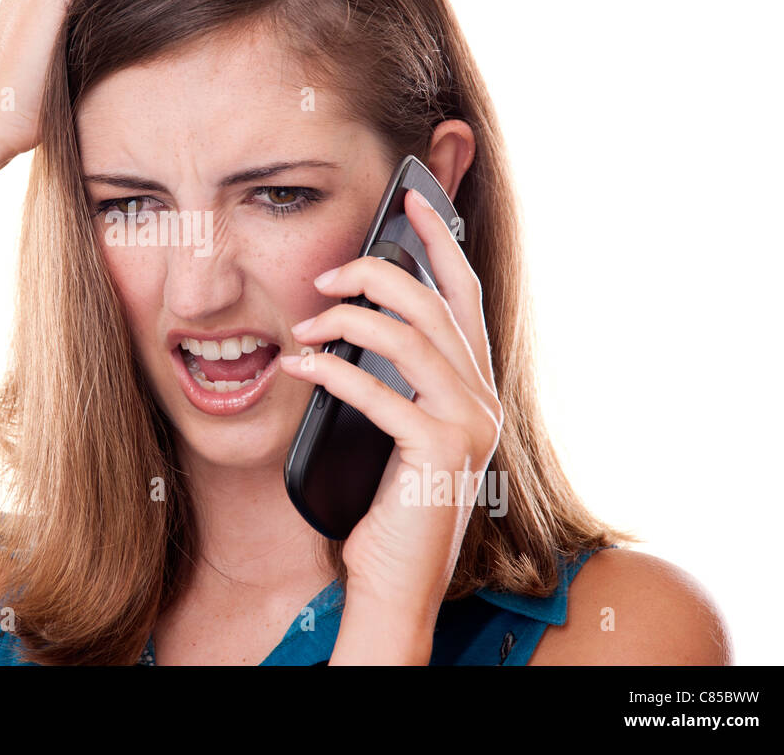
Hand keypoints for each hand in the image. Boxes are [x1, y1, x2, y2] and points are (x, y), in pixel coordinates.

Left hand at [279, 187, 504, 657]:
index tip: (410, 201)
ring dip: (349, 322)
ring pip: (412, 338)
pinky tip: (300, 369)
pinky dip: (333, 373)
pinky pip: (381, 392)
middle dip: (379, 274)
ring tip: (303, 329)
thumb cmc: (385, 503)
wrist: (394, 582)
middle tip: (326, 277)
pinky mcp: (441, 452)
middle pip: (436, 305)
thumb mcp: (391, 426)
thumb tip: (348, 320)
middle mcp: (483, 398)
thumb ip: (391, 377)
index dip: (439, 243)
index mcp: (473, 385)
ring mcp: (469, 425)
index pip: (463, 295)